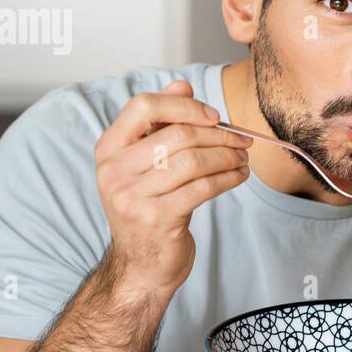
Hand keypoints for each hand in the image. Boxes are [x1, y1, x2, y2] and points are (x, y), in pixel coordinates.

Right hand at [94, 80, 251, 296]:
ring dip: (228, 156)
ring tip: (243, 159)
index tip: (215, 116)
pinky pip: (203, 187)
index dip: (184, 106)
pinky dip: (228, 178)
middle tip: (242, 140)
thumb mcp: (144, 164)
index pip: (143, 106)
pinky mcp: (157, 218)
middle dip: (219, 135)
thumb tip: (182, 85)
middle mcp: (114, 171)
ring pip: (194, 160)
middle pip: (177, 134)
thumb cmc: (147, 208)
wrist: (141, 266)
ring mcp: (133, 196)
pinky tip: (239, 176)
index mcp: (108, 149)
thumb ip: (160, 124)